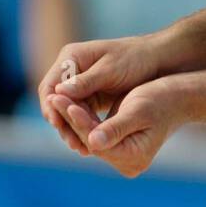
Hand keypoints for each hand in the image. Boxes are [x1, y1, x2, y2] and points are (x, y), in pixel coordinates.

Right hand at [38, 34, 165, 154]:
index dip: (51, 106)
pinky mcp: (92, 96)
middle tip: (72, 143)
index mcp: (71, 57)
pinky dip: (84, 128)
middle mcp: (72, 71)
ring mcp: (81, 85)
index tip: (57, 124)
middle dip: (61, 123)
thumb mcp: (111, 70)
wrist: (156, 60)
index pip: (49, 85)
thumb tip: (59, 93)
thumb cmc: (135, 59)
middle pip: (55, 101)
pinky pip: (81, 115)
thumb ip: (87, 82)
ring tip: (81, 148)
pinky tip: (90, 144)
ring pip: (68, 111)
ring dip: (72, 129)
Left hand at [49, 77, 185, 177]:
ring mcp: (123, 158)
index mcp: (134, 158)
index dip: (79, 122)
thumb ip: (115, 129)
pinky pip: (95, 134)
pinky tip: (69, 102)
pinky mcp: (118, 148)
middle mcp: (128, 164)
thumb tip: (93, 143)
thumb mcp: (137, 112)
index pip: (98, 143)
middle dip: (73, 119)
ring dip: (74, 117)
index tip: (64, 101)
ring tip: (57, 97)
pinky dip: (83, 118)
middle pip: (92, 142)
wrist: (176, 100)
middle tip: (54, 96)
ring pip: (90, 137)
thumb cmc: (160, 101)